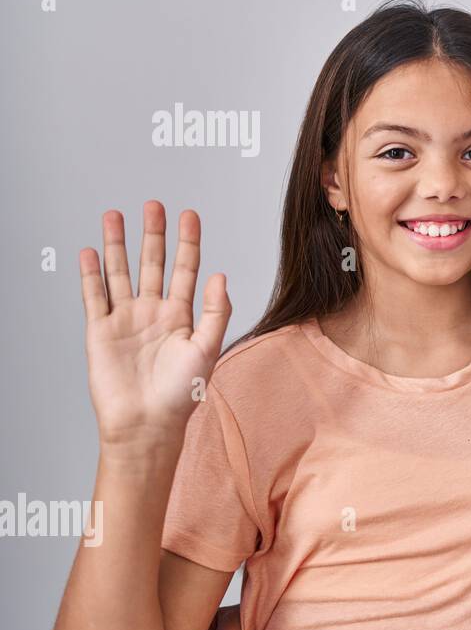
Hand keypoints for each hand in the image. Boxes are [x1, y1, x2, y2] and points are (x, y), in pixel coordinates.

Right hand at [80, 202, 230, 448]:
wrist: (146, 424)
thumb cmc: (180, 394)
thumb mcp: (207, 349)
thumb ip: (216, 311)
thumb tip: (221, 275)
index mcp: (181, 316)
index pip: (185, 269)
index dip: (188, 242)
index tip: (189, 215)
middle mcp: (153, 313)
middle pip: (152, 264)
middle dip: (153, 234)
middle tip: (153, 205)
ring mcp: (125, 320)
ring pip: (120, 273)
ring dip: (117, 245)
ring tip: (115, 216)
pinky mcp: (100, 331)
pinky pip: (94, 296)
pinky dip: (91, 273)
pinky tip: (90, 252)